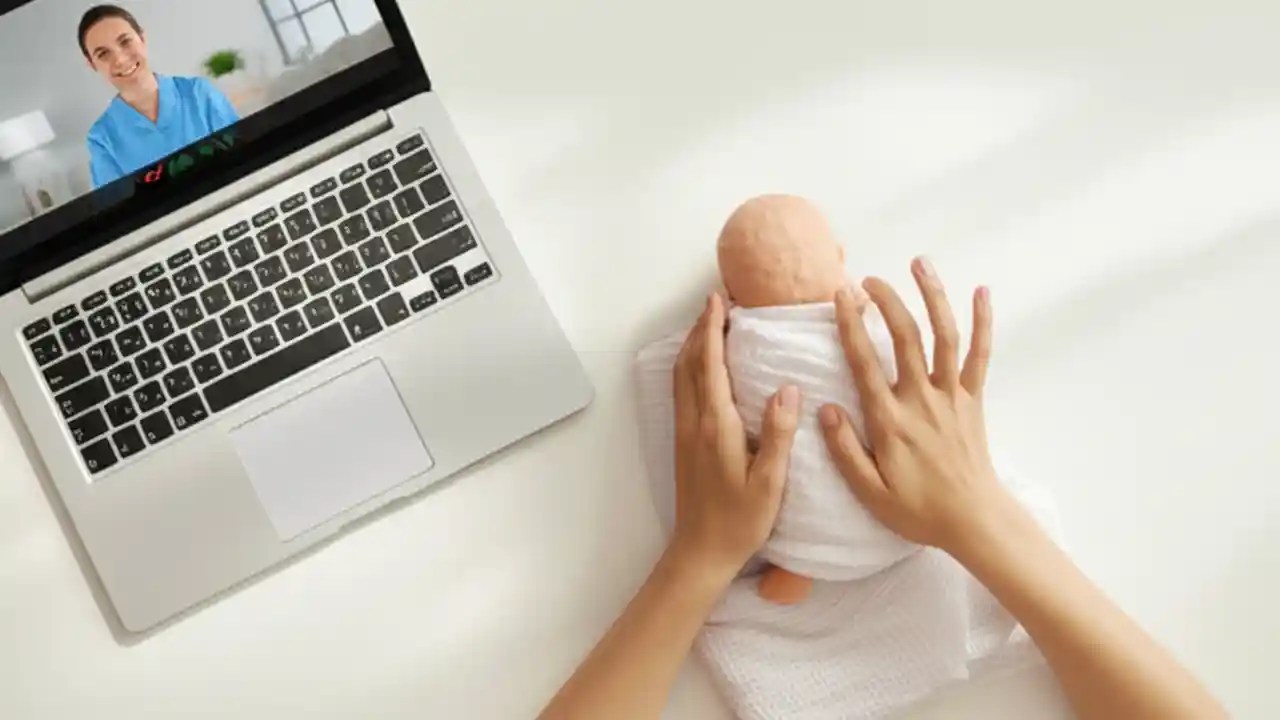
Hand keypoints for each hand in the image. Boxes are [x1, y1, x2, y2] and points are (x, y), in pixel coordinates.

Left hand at [670, 293, 801, 580]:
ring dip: (693, 344)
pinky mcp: (683, 442)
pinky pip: (682, 390)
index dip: (714, 329)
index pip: (711, 365)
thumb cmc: (739, 522)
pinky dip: (690, 366)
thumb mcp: (770, 483)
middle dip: (702, 327)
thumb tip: (787, 389)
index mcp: (716, 426)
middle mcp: (695, 422)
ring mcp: (685, 431)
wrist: (700, 552)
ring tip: (710, 323)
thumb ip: (778, 435)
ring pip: (682, 375)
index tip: (720, 300)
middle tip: (718, 300)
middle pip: (691, 362)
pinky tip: (703, 366)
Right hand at [819, 258, 1013, 553]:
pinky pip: (980, 355)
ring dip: (933, 296)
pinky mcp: (974, 400)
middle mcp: (922, 400)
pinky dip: (983, 322)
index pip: (866, 363)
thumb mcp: (870, 492)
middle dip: (887, 301)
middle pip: (906, 338)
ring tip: (920, 263)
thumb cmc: (918, 510)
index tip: (841, 296)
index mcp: (891, 421)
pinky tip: (982, 292)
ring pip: (944, 336)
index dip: (851, 325)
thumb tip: (823, 409)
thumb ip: (845, 450)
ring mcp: (952, 397)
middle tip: (868, 279)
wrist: (974, 520)